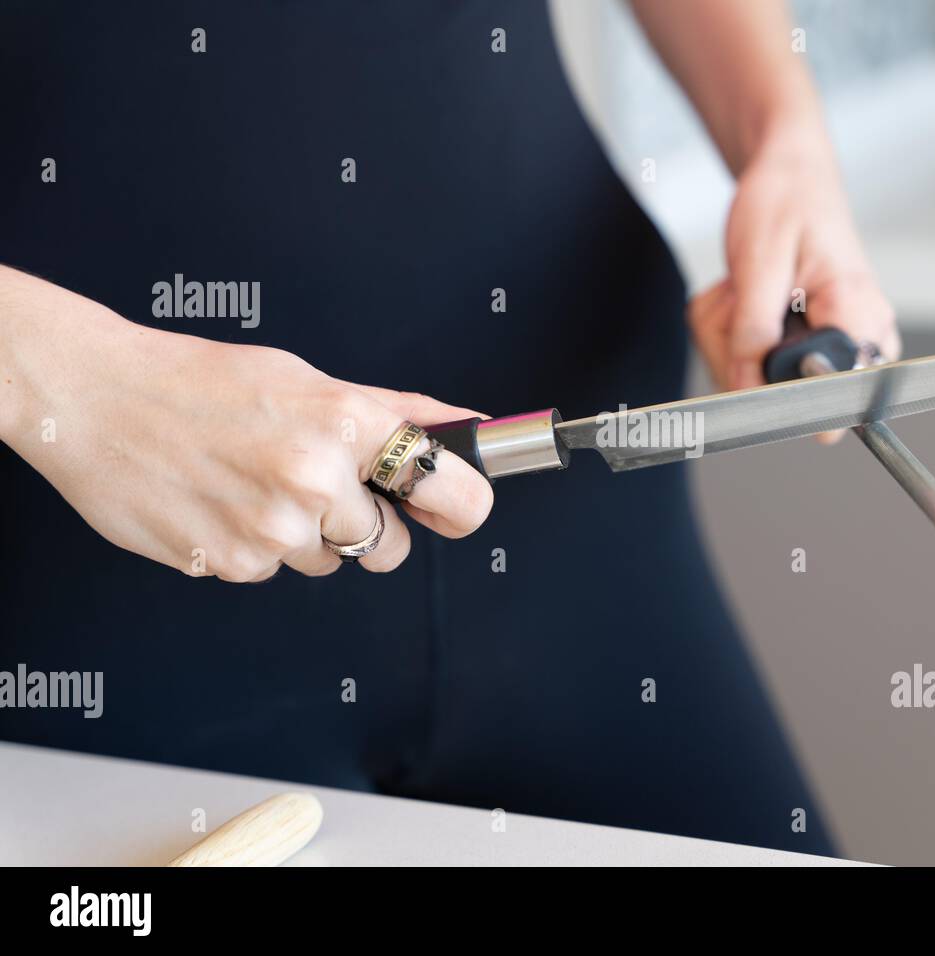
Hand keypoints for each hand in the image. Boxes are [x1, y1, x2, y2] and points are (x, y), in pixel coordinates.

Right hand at [2, 272, 491, 581]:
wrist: (95, 399)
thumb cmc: (201, 381)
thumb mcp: (309, 380)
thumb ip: (396, 411)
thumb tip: (469, 426)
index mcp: (348, 422)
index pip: (455, 492)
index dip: (459, 505)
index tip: (452, 508)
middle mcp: (318, 477)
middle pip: (392, 547)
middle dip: (366, 527)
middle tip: (316, 487)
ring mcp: (275, 528)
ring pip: (327, 561)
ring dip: (302, 534)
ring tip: (252, 482)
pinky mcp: (232, 566)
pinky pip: (272, 571)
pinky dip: (253, 546)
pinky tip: (222, 502)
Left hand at [688, 121, 898, 440]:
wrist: (790, 177)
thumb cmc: (787, 202)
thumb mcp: (760, 263)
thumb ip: (753, 332)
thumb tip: (747, 389)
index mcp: (859, 317)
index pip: (830, 398)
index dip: (778, 388)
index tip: (747, 349)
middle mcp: (857, 340)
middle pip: (783, 397)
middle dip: (739, 351)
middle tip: (742, 297)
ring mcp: (831, 348)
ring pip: (756, 382)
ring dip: (729, 337)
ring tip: (746, 290)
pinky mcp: (805, 348)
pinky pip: (749, 367)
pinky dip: (730, 334)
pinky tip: (746, 300)